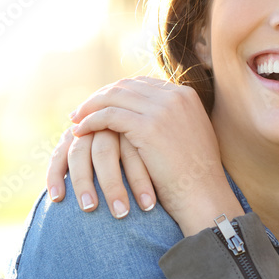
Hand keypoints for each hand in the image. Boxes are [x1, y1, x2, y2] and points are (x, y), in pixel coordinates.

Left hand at [64, 77, 233, 230]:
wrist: (204, 195)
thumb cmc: (196, 175)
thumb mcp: (190, 136)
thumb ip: (174, 119)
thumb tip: (149, 117)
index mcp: (186, 95)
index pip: (142, 84)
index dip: (117, 92)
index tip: (101, 104)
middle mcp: (175, 96)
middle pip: (126, 85)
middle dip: (100, 96)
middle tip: (81, 110)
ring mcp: (162, 109)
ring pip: (114, 96)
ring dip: (90, 107)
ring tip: (75, 120)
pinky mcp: (148, 126)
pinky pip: (108, 115)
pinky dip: (90, 121)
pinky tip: (79, 131)